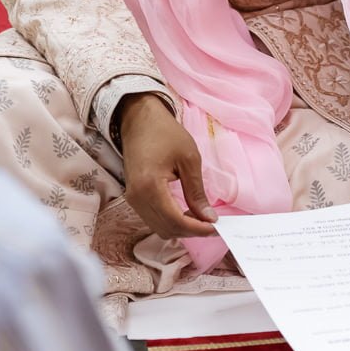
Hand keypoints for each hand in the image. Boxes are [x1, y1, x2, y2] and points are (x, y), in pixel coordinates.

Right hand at [118, 96, 217, 238]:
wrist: (139, 120)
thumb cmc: (165, 133)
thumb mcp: (189, 159)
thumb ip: (197, 191)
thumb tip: (209, 218)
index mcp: (150, 186)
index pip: (175, 221)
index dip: (197, 229)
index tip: (216, 227)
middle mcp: (137, 198)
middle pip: (167, 229)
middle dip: (191, 231)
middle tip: (212, 222)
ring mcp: (132, 199)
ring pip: (159, 228)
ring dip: (181, 228)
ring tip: (201, 217)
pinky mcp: (133, 197)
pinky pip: (153, 219)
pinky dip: (171, 222)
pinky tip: (186, 212)